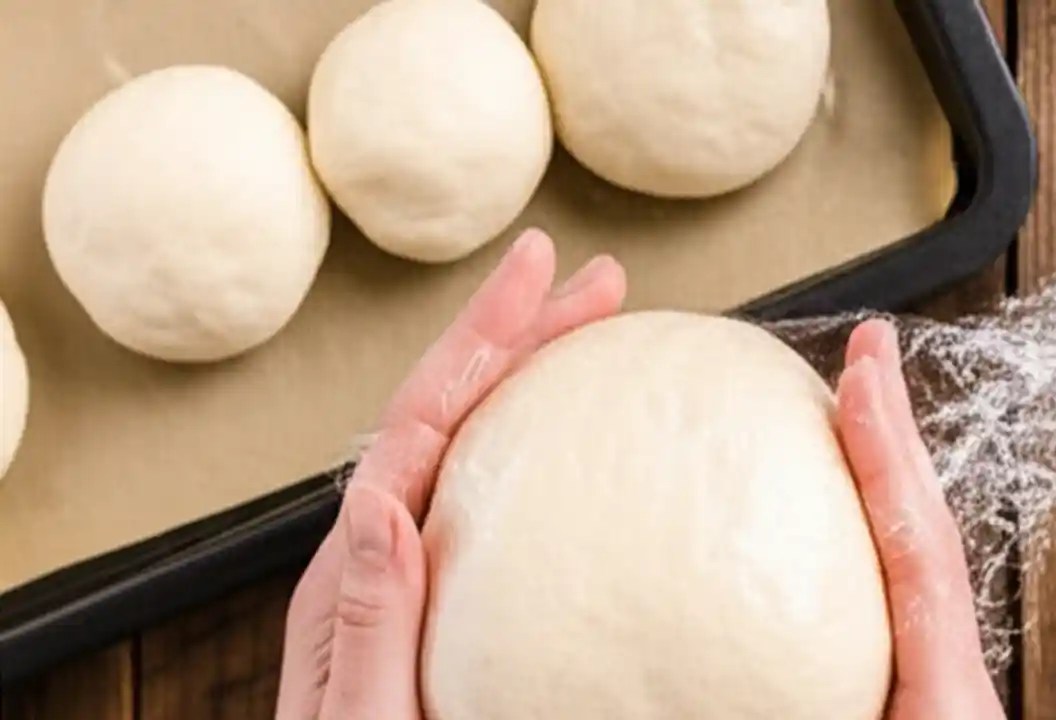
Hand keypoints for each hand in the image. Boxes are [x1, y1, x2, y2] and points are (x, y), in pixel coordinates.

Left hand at [275, 229, 626, 719]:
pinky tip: (584, 437)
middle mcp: (386, 549)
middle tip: (600, 284)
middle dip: (520, 333)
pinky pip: (497, 494)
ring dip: (531, 374)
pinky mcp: (456, 589)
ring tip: (596, 330)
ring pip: (476, 441)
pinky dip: (538, 443)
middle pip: (452, 409)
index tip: (535, 274)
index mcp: (360, 568)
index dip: (477, 339)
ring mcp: (421, 564)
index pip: (420, 425)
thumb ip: (370, 617)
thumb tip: (377, 496)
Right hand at [836, 319, 1003, 719]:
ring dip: (887, 464)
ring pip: (917, 548)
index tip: (861, 383)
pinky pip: (899, 584)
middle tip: (871, 346)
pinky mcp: (920, 687)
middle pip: (925, 527)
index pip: (916, 554)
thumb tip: (714, 684)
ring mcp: (939, 676)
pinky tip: (844, 500)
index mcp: (944, 694)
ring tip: (858, 398)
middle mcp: (949, 672)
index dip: (885, 460)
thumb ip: (831, 701)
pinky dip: (874, 523)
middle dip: (896, 428)